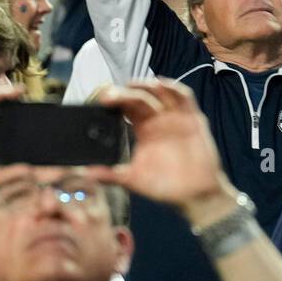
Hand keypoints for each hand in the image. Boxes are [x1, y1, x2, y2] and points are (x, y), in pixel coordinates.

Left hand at [87, 80, 236, 225]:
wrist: (195, 196)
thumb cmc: (165, 187)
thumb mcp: (134, 181)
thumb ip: (111, 175)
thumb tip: (86, 174)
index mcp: (143, 129)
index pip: (126, 108)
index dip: (114, 101)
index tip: (101, 101)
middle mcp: (158, 119)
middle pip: (139, 97)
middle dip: (124, 93)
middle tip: (109, 95)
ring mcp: (175, 117)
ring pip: (160, 92)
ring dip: (146, 85)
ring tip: (132, 85)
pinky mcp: (193, 119)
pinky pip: (184, 98)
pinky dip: (173, 89)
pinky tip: (161, 85)